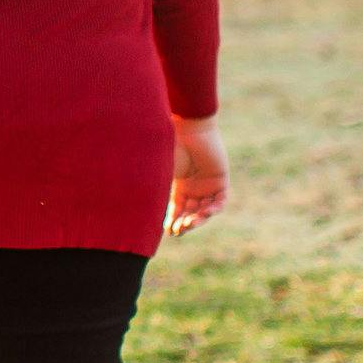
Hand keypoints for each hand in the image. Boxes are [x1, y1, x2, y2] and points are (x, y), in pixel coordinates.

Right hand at [168, 116, 228, 235]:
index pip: (176, 209)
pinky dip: (214, 208)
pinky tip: (205, 212)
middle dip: (185, 223)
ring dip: (199, 218)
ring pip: (205, 209)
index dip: (172, 221)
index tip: (168, 232)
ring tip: (190, 223)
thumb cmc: (170, 149)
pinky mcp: (220, 179)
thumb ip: (157, 192)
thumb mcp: (161, 174)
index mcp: (178, 185)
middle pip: (191, 212)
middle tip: (180, 229)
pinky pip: (220, 200)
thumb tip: (142, 212)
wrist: (187, 129)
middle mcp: (193, 187)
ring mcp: (207, 184)